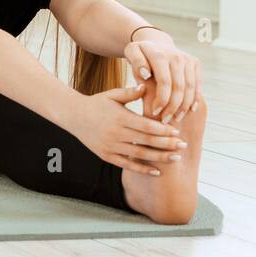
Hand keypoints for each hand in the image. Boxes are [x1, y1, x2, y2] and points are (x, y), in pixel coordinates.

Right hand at [70, 83, 186, 175]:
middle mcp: (115, 133)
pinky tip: (157, 171)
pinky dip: (142, 169)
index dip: (164, 130)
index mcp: (120, 117)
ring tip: (176, 158)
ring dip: (159, 158)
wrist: (73, 115)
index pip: (147, 126)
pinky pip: (126, 164)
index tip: (178, 132)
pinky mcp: (106, 155)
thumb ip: (131, 92)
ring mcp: (110, 146)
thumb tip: (149, 85)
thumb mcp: (112, 95)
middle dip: (167, 144)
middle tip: (184, 146)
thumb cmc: (96, 103)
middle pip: (146, 141)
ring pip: (139, 154)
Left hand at [123, 36, 201, 124]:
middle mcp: (177, 56)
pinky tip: (189, 110)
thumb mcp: (131, 53)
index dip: (161, 99)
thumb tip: (146, 73)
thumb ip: (136, 63)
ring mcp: (188, 60)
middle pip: (179, 87)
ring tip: (176, 118)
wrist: (156, 43)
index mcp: (160, 55)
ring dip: (185, 105)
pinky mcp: (196, 63)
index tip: (154, 113)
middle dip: (173, 106)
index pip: (164, 82)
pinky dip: (195, 98)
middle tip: (165, 120)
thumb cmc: (140, 53)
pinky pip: (198, 84)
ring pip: (190, 87)